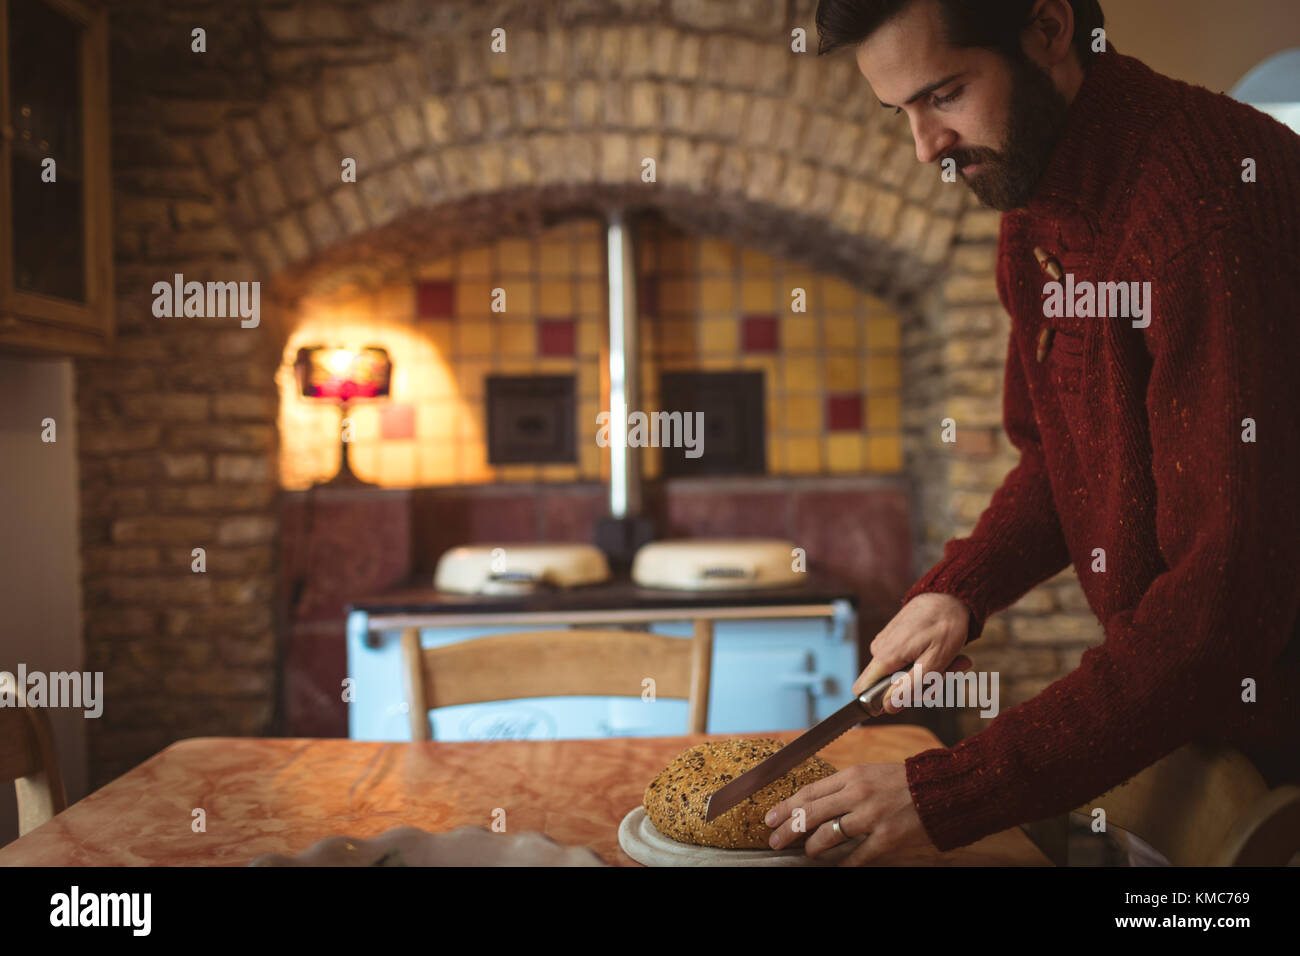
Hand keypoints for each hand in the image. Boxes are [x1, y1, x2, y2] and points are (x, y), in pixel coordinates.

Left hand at [764, 763, 931, 864]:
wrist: (939, 789)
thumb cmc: (902, 782)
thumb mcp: (868, 773)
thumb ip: (842, 786)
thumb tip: (812, 802)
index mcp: (852, 775)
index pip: (809, 792)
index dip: (786, 807)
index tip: (770, 817)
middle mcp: (858, 794)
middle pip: (812, 813)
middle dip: (788, 829)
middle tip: (774, 840)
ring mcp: (872, 817)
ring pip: (829, 835)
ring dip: (813, 847)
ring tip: (808, 852)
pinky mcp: (887, 838)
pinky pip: (856, 856)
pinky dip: (843, 864)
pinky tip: (835, 867)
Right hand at [854, 592, 972, 713]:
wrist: (949, 596)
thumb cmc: (945, 626)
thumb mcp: (933, 663)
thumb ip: (908, 688)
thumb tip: (887, 708)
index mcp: (885, 657)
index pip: (862, 691)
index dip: (881, 702)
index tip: (907, 699)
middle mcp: (880, 650)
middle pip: (890, 686)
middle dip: (921, 686)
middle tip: (947, 673)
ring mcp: (887, 643)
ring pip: (902, 675)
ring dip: (929, 674)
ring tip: (952, 660)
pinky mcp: (895, 639)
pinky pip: (906, 661)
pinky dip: (926, 661)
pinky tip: (943, 653)